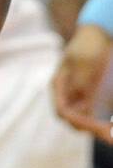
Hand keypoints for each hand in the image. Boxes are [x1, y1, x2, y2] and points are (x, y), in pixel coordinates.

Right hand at [52, 24, 112, 142]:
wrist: (98, 34)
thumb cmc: (88, 44)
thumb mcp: (84, 60)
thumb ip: (81, 81)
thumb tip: (83, 106)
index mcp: (59, 85)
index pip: (63, 112)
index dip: (79, 121)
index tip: (99, 126)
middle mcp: (69, 95)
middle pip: (75, 121)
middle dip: (93, 128)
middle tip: (111, 134)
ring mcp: (81, 97)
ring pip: (88, 120)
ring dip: (100, 127)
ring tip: (112, 131)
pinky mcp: (94, 97)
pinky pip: (98, 114)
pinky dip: (106, 120)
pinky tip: (112, 123)